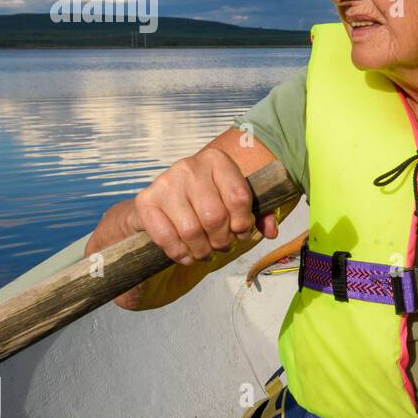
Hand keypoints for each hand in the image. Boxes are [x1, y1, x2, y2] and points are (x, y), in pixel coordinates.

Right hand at [130, 148, 278, 265]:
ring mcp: (165, 182)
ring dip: (203, 251)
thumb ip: (258, 215)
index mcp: (217, 160)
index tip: (240, 232)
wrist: (162, 202)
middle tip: (222, 246)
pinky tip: (188, 256)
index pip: (239, 198)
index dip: (243, 223)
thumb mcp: (234, 203)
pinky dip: (181, 254)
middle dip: (222, 240)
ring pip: (192, 230)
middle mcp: (189, 166)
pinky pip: (167, 238)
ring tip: (207, 253)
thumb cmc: (206, 202)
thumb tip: (271, 232)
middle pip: (215, 217)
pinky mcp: (146, 201)